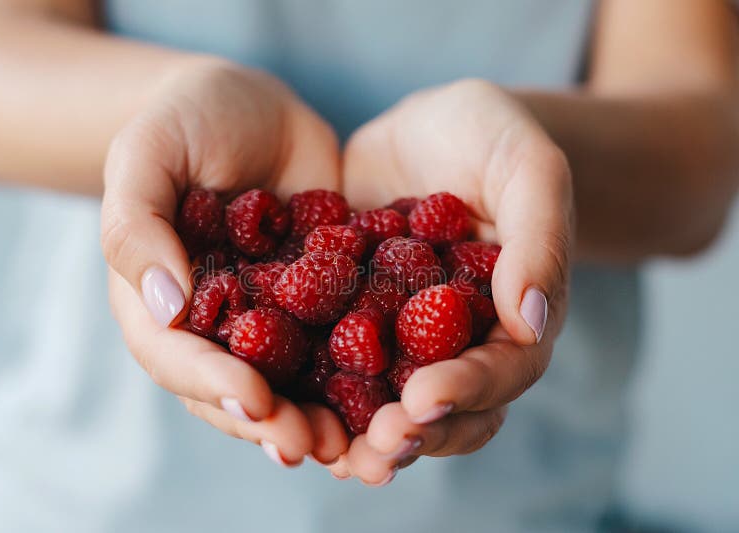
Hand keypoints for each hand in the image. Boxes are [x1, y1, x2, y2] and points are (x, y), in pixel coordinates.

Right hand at [101, 60, 347, 465]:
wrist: (251, 106)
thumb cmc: (183, 122)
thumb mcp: (146, 156)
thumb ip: (137, 228)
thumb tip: (165, 310)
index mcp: (163, 306)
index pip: (180, 360)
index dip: (215, 386)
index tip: (256, 402)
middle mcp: (220, 325)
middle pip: (241, 388)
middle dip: (278, 422)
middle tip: (317, 445)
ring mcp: (275, 318)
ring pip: (296, 380)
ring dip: (326, 415)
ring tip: (362, 443)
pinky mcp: (325, 300)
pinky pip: (345, 338)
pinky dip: (370, 367)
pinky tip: (404, 385)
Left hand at [331, 80, 572, 483]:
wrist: (429, 127)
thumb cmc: (493, 138)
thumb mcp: (526, 168)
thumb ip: (539, 238)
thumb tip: (533, 321)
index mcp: (510, 318)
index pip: (501, 370)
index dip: (466, 391)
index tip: (423, 399)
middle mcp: (456, 342)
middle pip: (443, 408)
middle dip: (409, 433)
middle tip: (372, 448)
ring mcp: (399, 336)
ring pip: (384, 400)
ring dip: (356, 433)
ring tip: (322, 450)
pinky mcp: (348, 318)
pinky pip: (330, 360)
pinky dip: (309, 386)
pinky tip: (274, 398)